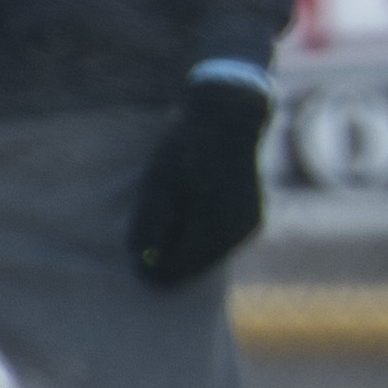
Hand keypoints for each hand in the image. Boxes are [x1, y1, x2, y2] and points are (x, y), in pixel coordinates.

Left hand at [130, 76, 275, 286]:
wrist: (228, 117)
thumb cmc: (186, 146)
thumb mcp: (158, 181)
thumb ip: (150, 225)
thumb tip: (142, 265)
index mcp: (212, 223)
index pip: (177, 269)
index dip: (152, 270)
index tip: (135, 261)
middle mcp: (236, 231)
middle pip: (193, 267)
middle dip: (170, 260)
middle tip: (148, 243)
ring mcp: (247, 227)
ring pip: (208, 257)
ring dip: (186, 249)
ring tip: (170, 220)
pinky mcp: (252, 221)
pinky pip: (221, 244)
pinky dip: (203, 239)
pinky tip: (191, 216)